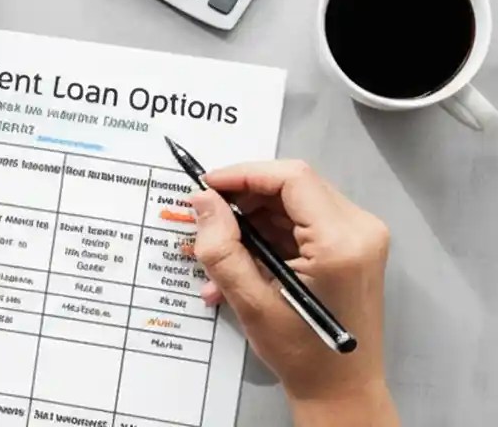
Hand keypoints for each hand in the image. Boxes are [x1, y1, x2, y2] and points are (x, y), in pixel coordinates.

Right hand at [190, 160, 398, 425]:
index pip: (291, 179)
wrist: (342, 390)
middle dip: (245, 197)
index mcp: (341, 242)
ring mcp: (361, 237)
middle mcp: (360, 230)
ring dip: (254, 220)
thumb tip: (203, 200)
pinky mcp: (353, 247)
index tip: (207, 186)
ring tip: (220, 251)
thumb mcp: (250, 302)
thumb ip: (222, 247)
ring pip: (295, 202)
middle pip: (294, 186)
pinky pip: (304, 223)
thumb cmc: (301, 354)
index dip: (244, 174)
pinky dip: (269, 235)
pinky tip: (242, 262)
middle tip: (208, 218)